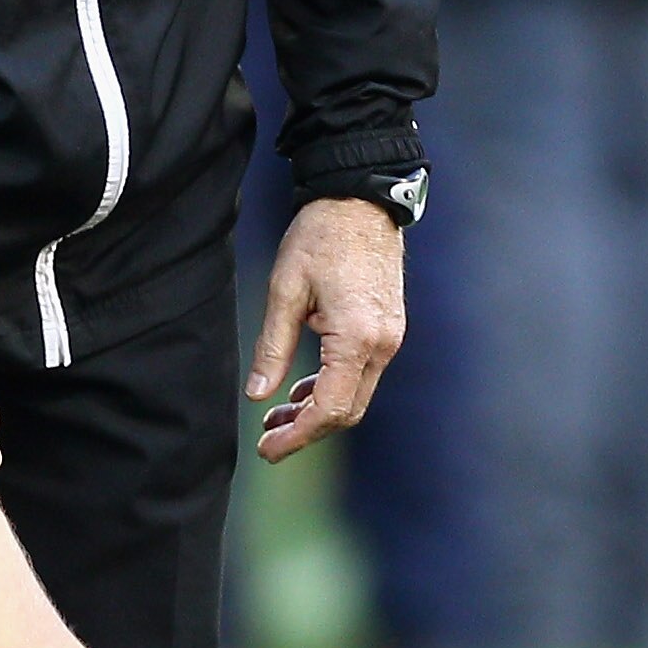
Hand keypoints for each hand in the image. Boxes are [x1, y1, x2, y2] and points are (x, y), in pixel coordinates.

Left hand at [248, 197, 405, 462]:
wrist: (361, 198)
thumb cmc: (321, 236)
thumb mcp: (285, 290)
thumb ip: (273, 347)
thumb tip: (258, 395)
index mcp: (356, 338)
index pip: (330, 409)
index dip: (298, 436)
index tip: (268, 449)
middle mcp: (382, 345)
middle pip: (348, 411)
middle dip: (307, 431)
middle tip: (268, 439)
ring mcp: (390, 338)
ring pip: (356, 395)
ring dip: (319, 411)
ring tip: (277, 417)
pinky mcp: (388, 329)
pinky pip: (362, 374)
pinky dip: (333, 388)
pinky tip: (303, 389)